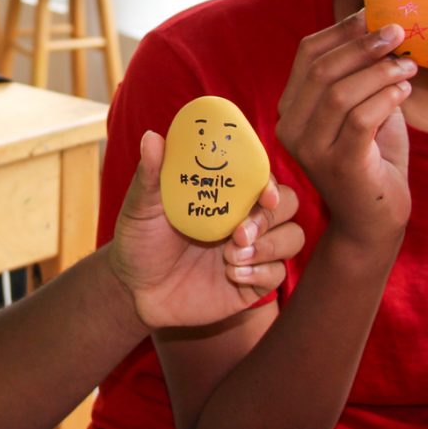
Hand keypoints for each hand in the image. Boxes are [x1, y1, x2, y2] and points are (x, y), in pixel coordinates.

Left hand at [109, 132, 303, 329]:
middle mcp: (245, 218)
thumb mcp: (141, 207)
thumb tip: (152, 138)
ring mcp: (252, 251)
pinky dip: (260, 273)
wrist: (136, 290)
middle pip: (288, 205)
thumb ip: (151, 175)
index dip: (271, 182)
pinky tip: (231, 275)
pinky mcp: (253, 283)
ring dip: (269, 246)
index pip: (262, 177)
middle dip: (271, 217)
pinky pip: (278, 275)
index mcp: (224, 194)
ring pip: (292, 238)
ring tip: (231, 257)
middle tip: (240, 232)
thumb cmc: (140, 241)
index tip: (264, 194)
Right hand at [276, 11, 414, 252]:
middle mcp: (291, 127)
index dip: (341, 30)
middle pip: (322, 69)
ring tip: (410, 65)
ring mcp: (310, 148)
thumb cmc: (373, 160)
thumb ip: (364, 76)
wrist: (374, 221)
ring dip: (380, 71)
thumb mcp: (363, 109)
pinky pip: (360, 119)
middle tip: (399, 32)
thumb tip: (384, 26)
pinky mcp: (337, 165)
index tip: (375, 13)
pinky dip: (386, 98)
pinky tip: (406, 90)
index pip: (307, 54)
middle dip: (363, 44)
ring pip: (339, 92)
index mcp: (292, 108)